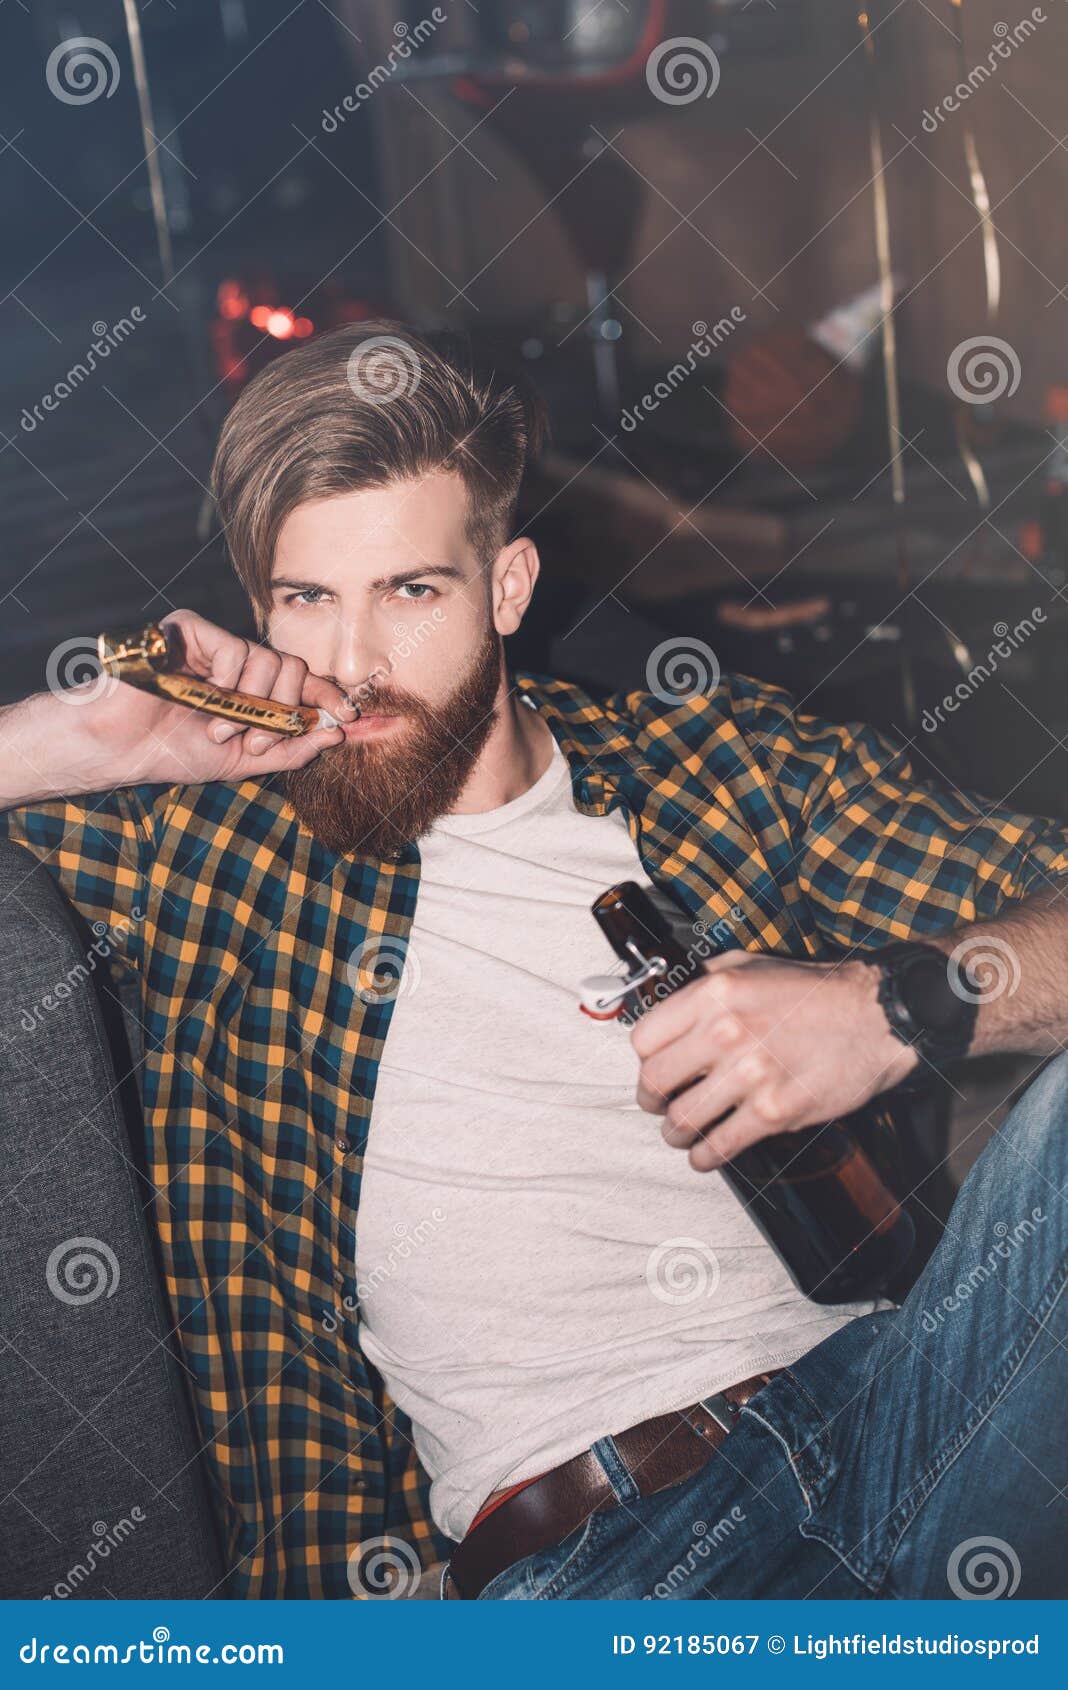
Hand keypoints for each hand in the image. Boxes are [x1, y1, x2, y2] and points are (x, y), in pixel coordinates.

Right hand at [12, 609, 356, 800]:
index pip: (302, 682)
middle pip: (292, 668)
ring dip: (250, 706)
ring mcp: (215, 643)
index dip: (328, 696)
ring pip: (268, 660)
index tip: (348, 715)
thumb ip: (290, 749)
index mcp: (252, 688)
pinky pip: (235, 648)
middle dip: (280, 711)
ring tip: (218, 729)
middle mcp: (238, 662)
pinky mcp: (190, 630)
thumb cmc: (175, 751)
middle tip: (252, 740)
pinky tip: (208, 699)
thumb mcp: (243, 760)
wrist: (122, 747)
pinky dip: (230, 681)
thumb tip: (336, 734)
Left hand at [630, 951, 917, 1171]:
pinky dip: (704, 1156)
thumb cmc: (815, 992)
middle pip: (655, 1082)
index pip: (645, 1039)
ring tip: (681, 1132)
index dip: (643, 1060)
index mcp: (715, 994)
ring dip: (675, 1133)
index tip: (652, 1068)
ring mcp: (751, 1075)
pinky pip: (720, 1145)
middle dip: (650, 1100)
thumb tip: (668, 1004)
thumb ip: (704, 982)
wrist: (875, 1017)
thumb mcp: (749, 966)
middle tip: (658, 1104)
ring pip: (682, 1119)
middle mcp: (726, 1033)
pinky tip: (705, 1154)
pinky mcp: (775, 1111)